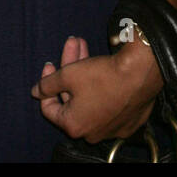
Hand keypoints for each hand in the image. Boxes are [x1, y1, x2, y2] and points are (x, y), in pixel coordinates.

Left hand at [31, 34, 161, 142]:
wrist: (141, 75)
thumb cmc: (102, 76)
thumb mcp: (68, 75)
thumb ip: (47, 84)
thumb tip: (35, 91)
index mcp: (74, 126)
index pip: (49, 108)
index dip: (45, 84)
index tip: (50, 63)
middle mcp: (92, 133)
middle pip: (72, 98)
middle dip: (68, 68)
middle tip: (71, 46)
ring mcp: (113, 128)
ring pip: (90, 98)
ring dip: (83, 71)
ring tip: (82, 43)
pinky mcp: (129, 120)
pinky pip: (108, 103)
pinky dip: (101, 85)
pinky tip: (100, 64)